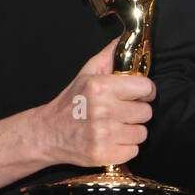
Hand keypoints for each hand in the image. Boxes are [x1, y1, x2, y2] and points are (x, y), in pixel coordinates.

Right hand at [40, 39, 155, 167]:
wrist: (48, 133)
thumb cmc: (71, 102)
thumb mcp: (87, 73)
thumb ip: (109, 56)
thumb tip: (125, 39)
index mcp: (101, 87)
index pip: (145, 88)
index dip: (145, 92)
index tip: (139, 95)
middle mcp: (103, 110)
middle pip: (146, 112)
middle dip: (136, 111)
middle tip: (122, 112)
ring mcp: (103, 134)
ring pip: (142, 132)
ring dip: (132, 130)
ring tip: (116, 126)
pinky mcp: (103, 154)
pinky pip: (134, 150)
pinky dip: (126, 147)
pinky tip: (112, 140)